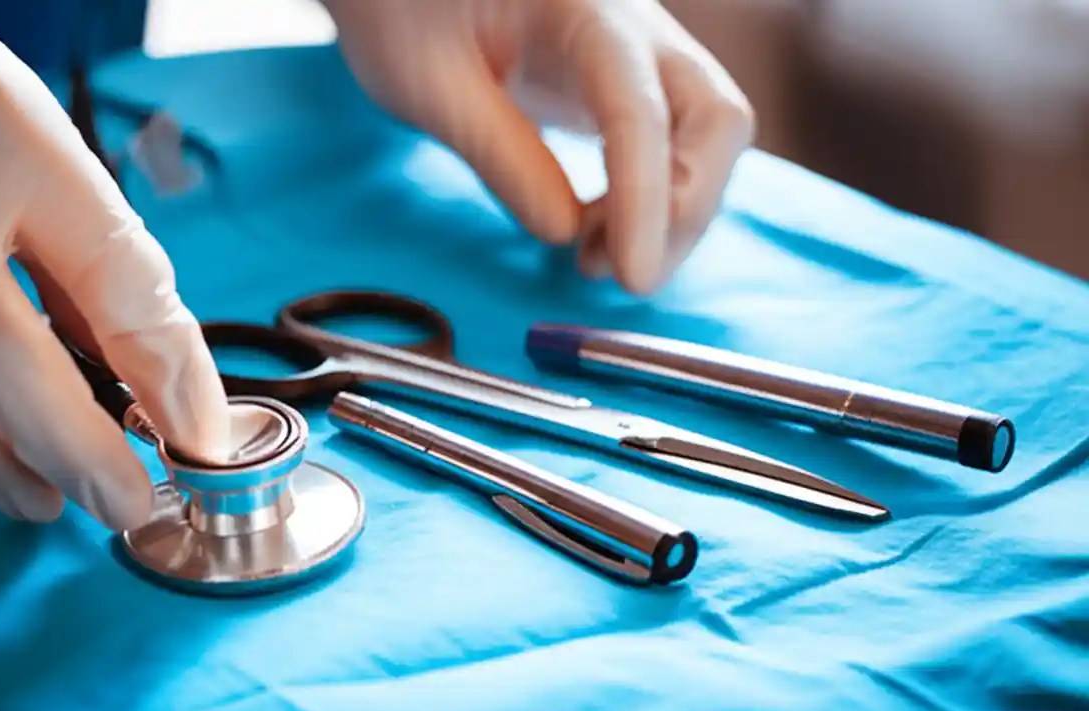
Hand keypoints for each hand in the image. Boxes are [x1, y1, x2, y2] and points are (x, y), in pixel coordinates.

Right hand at [0, 0, 229, 529]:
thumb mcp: (49, 153)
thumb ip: (102, 261)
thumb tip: (161, 383)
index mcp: (11, 152)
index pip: (115, 280)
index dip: (169, 375)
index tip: (202, 440)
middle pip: (6, 363)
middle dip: (78, 454)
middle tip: (122, 504)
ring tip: (43, 497)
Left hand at [325, 0, 753, 293]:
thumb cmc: (402, 13)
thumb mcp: (426, 83)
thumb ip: (497, 151)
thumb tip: (563, 231)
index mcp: (583, 8)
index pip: (640, 109)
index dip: (645, 199)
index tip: (631, 276)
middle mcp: (633, 25)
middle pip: (716, 119)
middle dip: (685, 210)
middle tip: (623, 277)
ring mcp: (639, 54)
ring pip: (708, 138)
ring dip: (673, 215)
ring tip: (594, 260)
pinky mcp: (629, 83)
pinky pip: (675, 146)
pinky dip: (652, 202)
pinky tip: (597, 233)